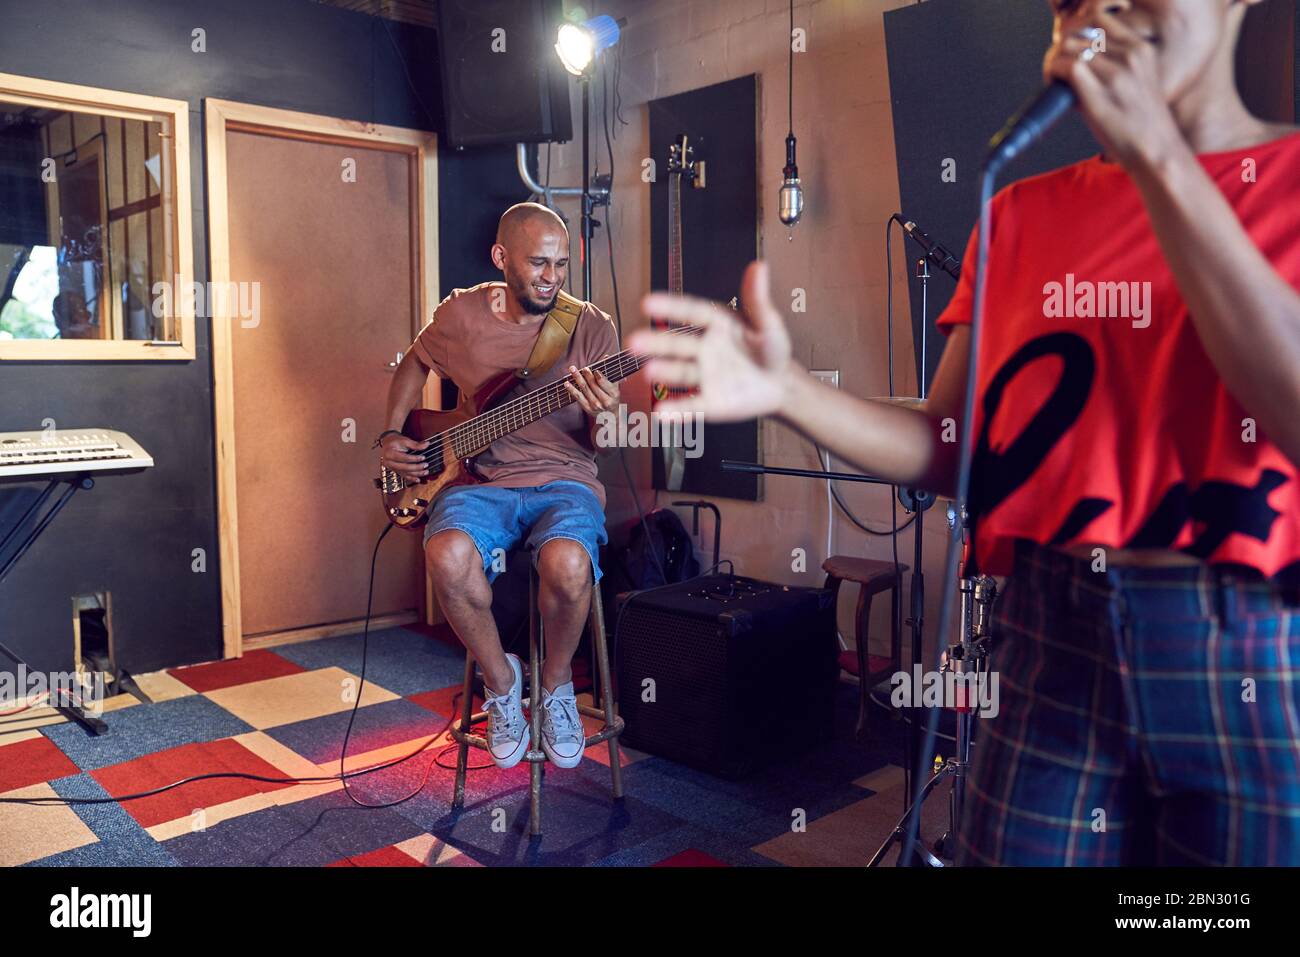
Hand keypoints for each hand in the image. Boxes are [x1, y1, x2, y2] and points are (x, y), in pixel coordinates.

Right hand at [380, 432, 430, 481]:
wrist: (387, 443)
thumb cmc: (395, 441)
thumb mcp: (404, 440)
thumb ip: (415, 444)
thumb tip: (426, 444)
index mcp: (390, 453)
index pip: (404, 458)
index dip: (414, 458)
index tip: (423, 457)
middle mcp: (389, 462)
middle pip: (404, 467)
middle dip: (416, 467)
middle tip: (425, 465)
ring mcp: (391, 468)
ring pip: (405, 473)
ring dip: (416, 474)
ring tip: (425, 472)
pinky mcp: (394, 471)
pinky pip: (403, 476)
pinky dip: (411, 478)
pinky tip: (418, 479)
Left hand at [564, 363, 618, 416]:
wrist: (610, 416)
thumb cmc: (612, 397)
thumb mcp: (615, 386)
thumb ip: (610, 371)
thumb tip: (606, 356)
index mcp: (614, 394)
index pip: (606, 384)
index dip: (600, 378)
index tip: (595, 371)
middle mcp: (605, 401)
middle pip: (594, 386)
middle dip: (588, 376)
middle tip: (583, 368)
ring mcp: (595, 406)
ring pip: (585, 390)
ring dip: (578, 379)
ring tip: (572, 370)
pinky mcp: (587, 408)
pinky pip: (578, 397)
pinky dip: (572, 390)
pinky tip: (566, 383)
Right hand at [629, 260, 792, 421]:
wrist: (780, 385)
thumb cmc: (771, 349)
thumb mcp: (769, 324)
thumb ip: (758, 300)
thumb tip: (759, 266)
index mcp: (716, 324)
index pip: (691, 313)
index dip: (671, 308)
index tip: (647, 303)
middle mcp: (703, 349)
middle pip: (678, 345)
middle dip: (657, 344)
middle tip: (633, 341)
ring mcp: (704, 376)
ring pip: (681, 373)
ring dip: (664, 372)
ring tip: (647, 371)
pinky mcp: (710, 402)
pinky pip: (692, 406)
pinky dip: (677, 410)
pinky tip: (660, 412)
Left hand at [1043, 8, 1184, 171]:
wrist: (1156, 151)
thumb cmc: (1141, 125)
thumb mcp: (1137, 84)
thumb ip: (1112, 67)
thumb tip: (1075, 61)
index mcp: (1142, 49)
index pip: (1100, 21)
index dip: (1078, 34)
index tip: (1071, 53)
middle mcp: (1131, 54)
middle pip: (1081, 32)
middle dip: (1062, 48)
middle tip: (1057, 69)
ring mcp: (1116, 72)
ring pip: (1070, 47)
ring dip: (1055, 60)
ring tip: (1054, 79)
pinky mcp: (1100, 91)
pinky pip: (1067, 66)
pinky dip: (1053, 72)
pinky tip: (1054, 85)